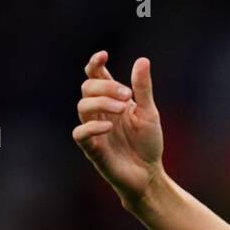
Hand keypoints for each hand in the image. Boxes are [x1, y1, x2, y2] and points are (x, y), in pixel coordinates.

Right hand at [72, 51, 163, 206]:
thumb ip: (143, 88)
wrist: (150, 174)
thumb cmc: (148, 144)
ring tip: (123, 108)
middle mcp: (99, 112)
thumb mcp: (149, 113)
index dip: (94, 64)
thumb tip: (142, 60)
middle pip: (87, 87)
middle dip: (106, 87)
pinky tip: (109, 126)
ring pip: (82, 106)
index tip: (103, 55)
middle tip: (128, 95)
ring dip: (102, 102)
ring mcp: (94, 130)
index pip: (95, 76)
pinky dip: (92, 127)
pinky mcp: (92, 148)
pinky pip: (80, 133)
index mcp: (111, 101)